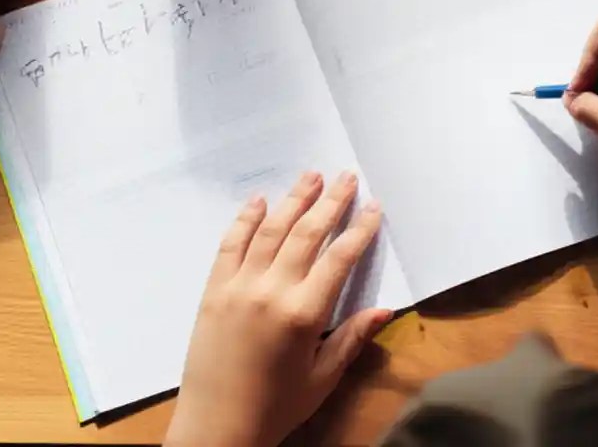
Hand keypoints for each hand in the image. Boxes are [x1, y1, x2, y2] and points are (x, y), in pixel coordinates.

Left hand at [165, 171, 391, 446]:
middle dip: (330, 202)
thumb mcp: (322, 378)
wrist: (217, 426)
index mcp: (304, 314)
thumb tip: (384, 309)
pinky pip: (231, 245)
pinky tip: (259, 202)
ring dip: (292, 200)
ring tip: (311, 176)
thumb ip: (351, 338)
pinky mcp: (213, 290)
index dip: (359, 229)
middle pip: (306, 234)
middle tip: (346, 177)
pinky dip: (245, 219)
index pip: (339, 258)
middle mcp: (271, 291)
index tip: (373, 207)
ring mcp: (238, 287)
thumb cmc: (276, 406)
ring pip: (270, 231)